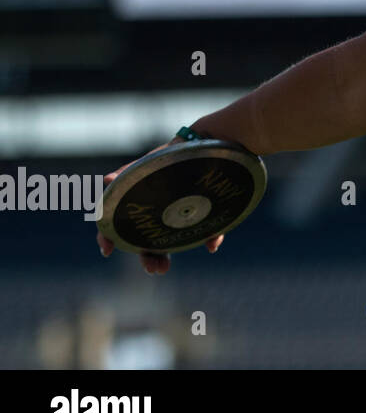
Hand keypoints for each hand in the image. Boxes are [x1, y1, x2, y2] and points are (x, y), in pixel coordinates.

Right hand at [95, 132, 224, 273]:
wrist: (207, 143)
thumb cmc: (171, 155)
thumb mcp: (149, 164)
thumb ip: (129, 174)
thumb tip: (106, 180)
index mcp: (142, 206)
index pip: (120, 226)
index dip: (109, 238)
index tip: (107, 250)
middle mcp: (159, 216)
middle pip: (145, 242)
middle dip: (146, 258)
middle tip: (154, 269)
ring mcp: (182, 218)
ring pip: (170, 244)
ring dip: (164, 258)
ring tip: (162, 269)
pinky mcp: (209, 216)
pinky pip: (209, 232)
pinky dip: (210, 238)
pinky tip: (212, 244)